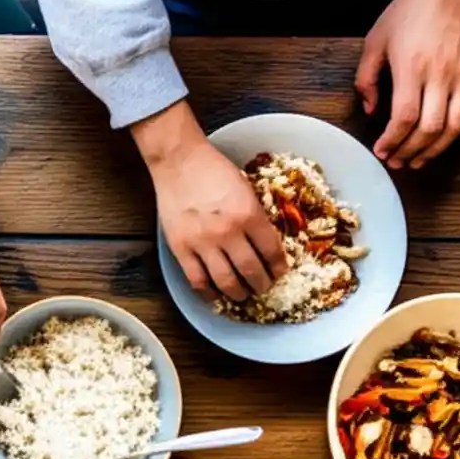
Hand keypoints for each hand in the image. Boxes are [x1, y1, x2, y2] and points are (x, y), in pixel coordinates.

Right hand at [150, 139, 287, 301]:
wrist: (180, 161)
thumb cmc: (215, 170)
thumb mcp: (247, 188)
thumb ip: (256, 217)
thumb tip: (265, 245)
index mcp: (249, 214)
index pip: (272, 252)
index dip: (278, 268)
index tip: (279, 273)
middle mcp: (228, 232)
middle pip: (251, 272)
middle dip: (262, 285)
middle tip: (264, 288)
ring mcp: (203, 243)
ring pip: (226, 282)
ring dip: (238, 294)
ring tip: (243, 295)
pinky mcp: (181, 248)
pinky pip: (197, 281)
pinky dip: (209, 294)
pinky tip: (215, 297)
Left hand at [358, 0, 459, 168]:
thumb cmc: (410, 12)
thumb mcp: (375, 40)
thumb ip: (366, 79)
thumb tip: (370, 110)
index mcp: (412, 67)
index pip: (405, 117)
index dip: (392, 141)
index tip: (381, 151)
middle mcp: (442, 73)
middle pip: (430, 128)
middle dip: (411, 152)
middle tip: (397, 162)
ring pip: (454, 126)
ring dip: (435, 150)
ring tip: (418, 160)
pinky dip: (454, 131)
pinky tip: (439, 138)